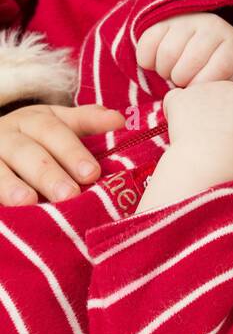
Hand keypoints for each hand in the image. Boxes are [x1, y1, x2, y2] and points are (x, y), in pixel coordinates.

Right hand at [0, 103, 124, 205]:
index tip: (92, 173)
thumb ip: (87, 121)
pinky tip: (3, 214)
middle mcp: (8, 134)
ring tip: (28, 202)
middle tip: (69, 194)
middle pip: (28, 152)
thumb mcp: (58, 123)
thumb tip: (120, 119)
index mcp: (35, 120)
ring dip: (12, 185)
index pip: (55, 131)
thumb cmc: (36, 138)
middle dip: (48, 173)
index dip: (73, 152)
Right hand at [136, 11, 232, 85]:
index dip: (203, 84)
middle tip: (182, 80)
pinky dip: (147, 61)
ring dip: (164, 71)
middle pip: (191, 61)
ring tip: (172, 71)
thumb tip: (198, 101)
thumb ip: (215, 91)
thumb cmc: (208, 72)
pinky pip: (147, 46)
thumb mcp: (220, 81)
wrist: (193, 44)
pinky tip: (156, 62)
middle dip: (182, 80)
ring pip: (167, 53)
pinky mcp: (162, 19)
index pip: (221, 68)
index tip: (196, 87)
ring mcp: (187, 19)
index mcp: (232, 44)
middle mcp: (213, 25)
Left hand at [162, 80, 232, 167]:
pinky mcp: (182, 97)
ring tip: (200, 136)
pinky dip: (175, 109)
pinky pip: (175, 98)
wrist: (213, 154)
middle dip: (222, 112)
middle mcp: (230, 86)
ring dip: (201, 110)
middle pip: (225, 97)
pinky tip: (179, 125)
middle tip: (218, 137)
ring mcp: (205, 89)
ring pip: (202, 97)